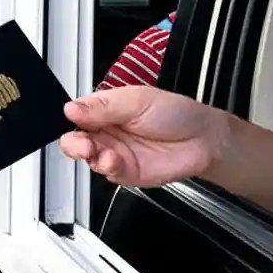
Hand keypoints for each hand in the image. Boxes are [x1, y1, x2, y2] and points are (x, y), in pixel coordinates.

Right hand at [59, 86, 229, 186]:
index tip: (72, 119)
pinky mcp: (123, 172)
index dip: (70, 118)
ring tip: (99, 151)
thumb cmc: (176, 114)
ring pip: (85, 157)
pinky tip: (112, 160)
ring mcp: (114, 152)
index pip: (76, 114)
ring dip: (87, 154)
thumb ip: (103, 105)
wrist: (202, 141)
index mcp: (106, 108)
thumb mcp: (137, 100)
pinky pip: (104, 172)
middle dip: (73, 142)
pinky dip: (105, 167)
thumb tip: (71, 108)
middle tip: (81, 142)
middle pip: (75, 138)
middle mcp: (107, 131)